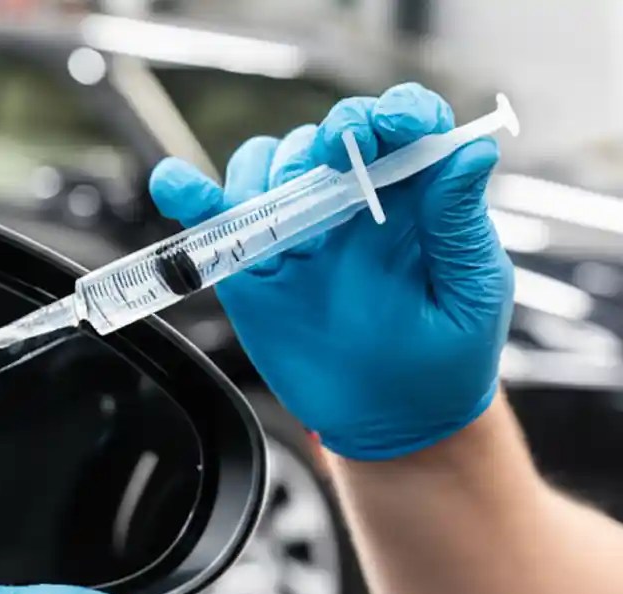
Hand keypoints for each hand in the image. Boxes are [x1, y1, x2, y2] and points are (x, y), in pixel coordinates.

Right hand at [149, 83, 512, 459]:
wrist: (395, 423)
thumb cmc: (445, 357)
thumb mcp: (471, 289)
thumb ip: (457, 221)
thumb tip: (467, 153)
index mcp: (413, 196)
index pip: (402, 123)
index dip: (394, 111)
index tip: (390, 123)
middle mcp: (350, 201)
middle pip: (324, 135)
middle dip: (326, 139)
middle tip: (333, 166)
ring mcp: (296, 231)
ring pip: (266, 164)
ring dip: (270, 173)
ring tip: (285, 213)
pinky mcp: (251, 268)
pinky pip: (212, 218)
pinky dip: (189, 193)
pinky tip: (181, 186)